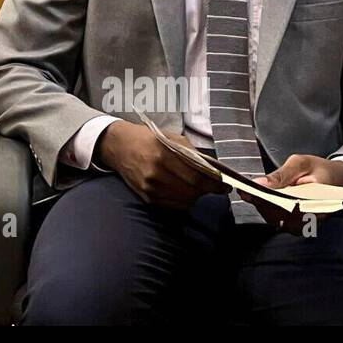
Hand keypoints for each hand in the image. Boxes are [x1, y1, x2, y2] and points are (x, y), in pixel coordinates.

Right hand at [94, 120, 225, 209]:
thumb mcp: (170, 137)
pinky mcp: (147, 197)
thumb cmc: (146, 138)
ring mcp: (150, 188)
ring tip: (200, 188)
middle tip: (217, 187)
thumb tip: (212, 168)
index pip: (197, 176)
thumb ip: (191, 153)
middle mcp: (156, 173)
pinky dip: (184, 200)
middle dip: (208, 190)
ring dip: (196, 196)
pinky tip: (185, 191)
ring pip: (184, 200)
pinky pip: (173, 205)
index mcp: (163, 154)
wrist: (117, 146)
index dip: (214, 183)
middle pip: (192, 190)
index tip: (225, 184)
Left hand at [241, 154, 342, 234]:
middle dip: (260, 204)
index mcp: (314, 199)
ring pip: (278, 221)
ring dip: (263, 208)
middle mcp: (312, 216)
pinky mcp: (302, 224)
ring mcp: (307, 222)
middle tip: (245, 191)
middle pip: (279, 216)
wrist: (338, 178)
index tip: (247, 192)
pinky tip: (262, 200)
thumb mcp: (300, 163)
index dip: (263, 200)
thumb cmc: (319, 169)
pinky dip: (269, 211)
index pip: (284, 205)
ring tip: (250, 194)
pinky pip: (282, 222)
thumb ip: (280, 174)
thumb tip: (260, 183)